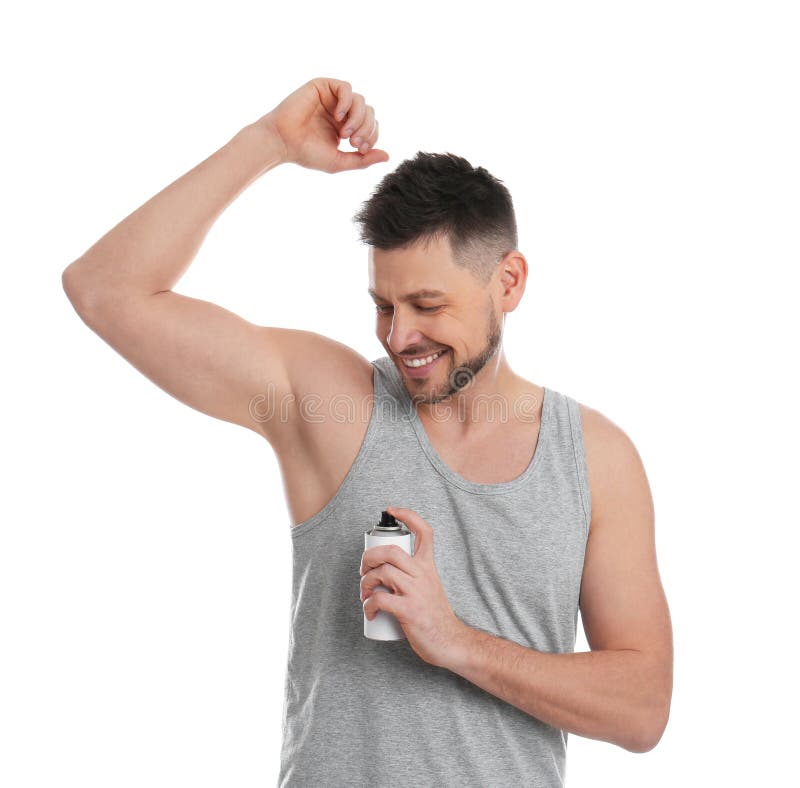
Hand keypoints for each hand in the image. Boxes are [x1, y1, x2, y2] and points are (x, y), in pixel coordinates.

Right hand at [254, 77, 388, 172]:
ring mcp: (332, 98)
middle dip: (366, 129)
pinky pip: (346, 88)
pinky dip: (347, 102)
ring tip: (346, 133)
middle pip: (369, 112)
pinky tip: (338, 116)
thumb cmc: (307, 154)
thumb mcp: (340, 161)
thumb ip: (363, 159)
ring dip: (358, 118)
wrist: (282, 142)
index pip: (371, 126)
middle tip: (353, 142)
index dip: (372, 136)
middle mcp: (341, 112)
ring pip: (361, 101)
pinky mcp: (323, 86)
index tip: (359, 149)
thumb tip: (388, 156)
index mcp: (346, 128)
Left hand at [359, 506, 466, 667]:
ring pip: (383, 573)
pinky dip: (369, 604)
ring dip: (365, 582)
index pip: (424, 532)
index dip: (408, 515)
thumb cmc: (435, 615)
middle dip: (369, 557)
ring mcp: (416, 592)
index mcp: (428, 567)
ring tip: (364, 594)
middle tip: (363, 570)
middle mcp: (423, 575)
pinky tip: (369, 611)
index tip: (392, 510)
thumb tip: (383, 570)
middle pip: (391, 551)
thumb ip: (413, 574)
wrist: (450, 641)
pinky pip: (381, 599)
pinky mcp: (409, 610)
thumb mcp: (430, 585)